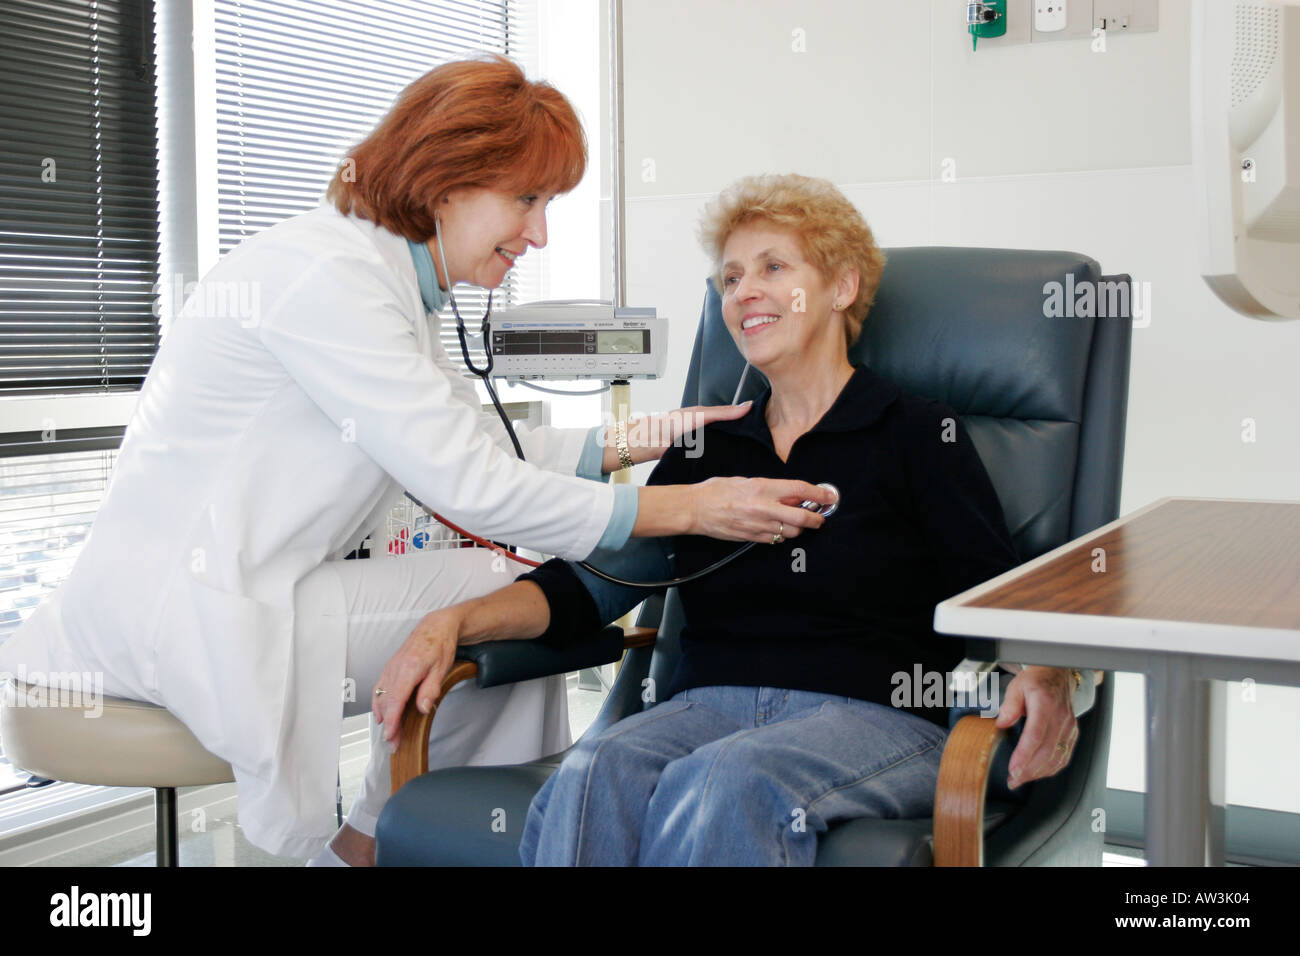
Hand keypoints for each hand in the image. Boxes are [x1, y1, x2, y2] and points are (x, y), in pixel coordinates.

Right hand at [372, 609, 462, 746]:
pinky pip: (379, 688)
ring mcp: (390, 668)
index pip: (396, 700)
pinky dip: (379, 703)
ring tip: (390, 734)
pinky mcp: (390, 668)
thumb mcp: (442, 668)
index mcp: (409, 669)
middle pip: (387, 703)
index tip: (390, 736)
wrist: (435, 626)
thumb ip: (430, 690)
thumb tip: (422, 709)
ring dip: (383, 717)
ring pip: (381, 697)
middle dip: (389, 725)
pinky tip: (381, 715)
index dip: (392, 720)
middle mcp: (395, 668)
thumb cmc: (441, 645)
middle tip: (394, 744)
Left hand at [620, 403, 751, 463]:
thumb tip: (747, 406)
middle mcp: (708, 430)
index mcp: (709, 417)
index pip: (734, 417)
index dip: (749, 420)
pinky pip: (714, 458)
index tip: (766, 424)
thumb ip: (723, 412)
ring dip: (732, 450)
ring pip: (724, 447)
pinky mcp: (699, 458)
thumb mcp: (701, 414)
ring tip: (750, 454)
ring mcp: (705, 444)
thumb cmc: (671, 424)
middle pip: (731, 434)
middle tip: (761, 443)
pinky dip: (721, 460)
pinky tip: (731, 463)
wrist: (652, 442)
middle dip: (743, 438)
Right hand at [686, 476, 836, 542]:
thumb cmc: (717, 491)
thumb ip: (770, 488)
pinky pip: (775, 540)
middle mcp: (764, 508)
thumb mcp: (746, 481)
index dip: (819, 494)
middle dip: (816, 519)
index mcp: (763, 488)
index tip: (829, 496)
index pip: (800, 490)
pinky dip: (781, 535)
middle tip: (820, 518)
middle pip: (802, 518)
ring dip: (798, 528)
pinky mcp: (752, 538)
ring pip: (791, 533)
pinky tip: (777, 528)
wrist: (696, 509)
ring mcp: (758, 525)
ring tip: (795, 522)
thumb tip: (791, 494)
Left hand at [994, 666, 1077, 789]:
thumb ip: (1009, 706)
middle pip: (1046, 751)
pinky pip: (1064, 756)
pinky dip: (1051, 769)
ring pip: (1057, 757)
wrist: (1058, 675)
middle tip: (1013, 780)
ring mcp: (1069, 727)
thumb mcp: (1017, 686)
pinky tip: (1038, 773)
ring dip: (1039, 773)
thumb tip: (1001, 723)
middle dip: (1029, 770)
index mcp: (1045, 704)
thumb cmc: (1037, 681)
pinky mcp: (1072, 734)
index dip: (1024, 755)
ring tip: (1021, 779)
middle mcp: (1060, 718)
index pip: (1035, 735)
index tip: (1013, 768)